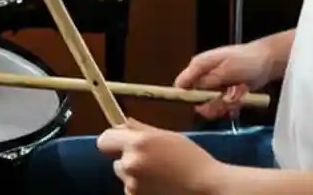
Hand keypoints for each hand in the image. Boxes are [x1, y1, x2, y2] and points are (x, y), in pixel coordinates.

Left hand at [97, 119, 224, 194]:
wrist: (207, 188)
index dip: (113, 142)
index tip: (122, 143)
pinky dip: (142, 190)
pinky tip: (161, 187)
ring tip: (160, 177)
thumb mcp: (168, 137)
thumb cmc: (192, 160)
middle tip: (151, 162)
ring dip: (136, 176)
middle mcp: (130, 164)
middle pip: (116, 161)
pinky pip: (133, 191)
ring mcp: (132, 185)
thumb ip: (142, 130)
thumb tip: (124, 124)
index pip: (104, 140)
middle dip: (129, 160)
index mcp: (137, 143)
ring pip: (126, 178)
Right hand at [174, 40, 275, 119]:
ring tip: (239, 95)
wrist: (267, 61)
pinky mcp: (224, 92)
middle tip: (228, 100)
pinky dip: (232, 106)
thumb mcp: (227, 69)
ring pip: (211, 104)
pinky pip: (222, 105)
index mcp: (199, 65)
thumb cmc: (246, 60)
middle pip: (197, 99)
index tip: (199, 105)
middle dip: (213, 104)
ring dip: (226, 105)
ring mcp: (214, 85)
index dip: (185, 96)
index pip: (182, 83)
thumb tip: (194, 89)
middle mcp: (203, 76)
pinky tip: (241, 98)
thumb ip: (210, 80)